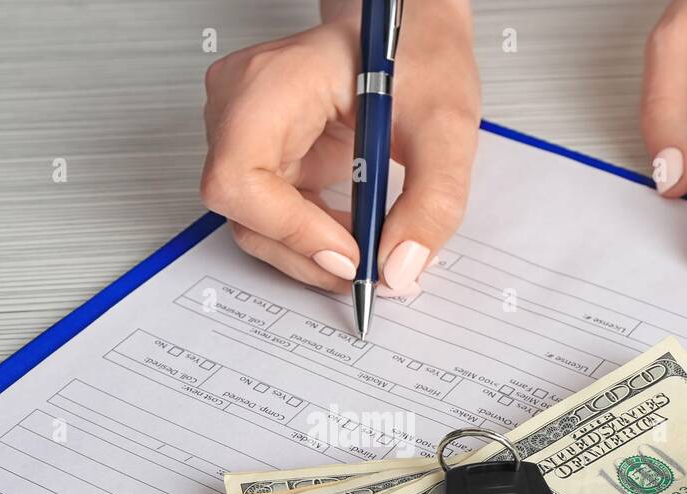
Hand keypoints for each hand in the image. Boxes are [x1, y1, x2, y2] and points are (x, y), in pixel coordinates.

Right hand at [200, 0, 480, 295]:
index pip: (240, 176)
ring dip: (310, 253)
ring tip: (366, 253)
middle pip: (243, 211)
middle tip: (368, 269)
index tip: (349, 253)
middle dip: (306, 252)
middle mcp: (241, 106)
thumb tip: (400, 269)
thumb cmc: (416, 51)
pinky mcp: (262, 158)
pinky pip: (270, 218)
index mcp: (273, 81)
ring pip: (253, 224)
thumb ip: (432, 201)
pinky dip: (312, 239)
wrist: (409, 32)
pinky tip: (352, 236)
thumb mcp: (446, 124)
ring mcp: (245, 134)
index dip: (290, 229)